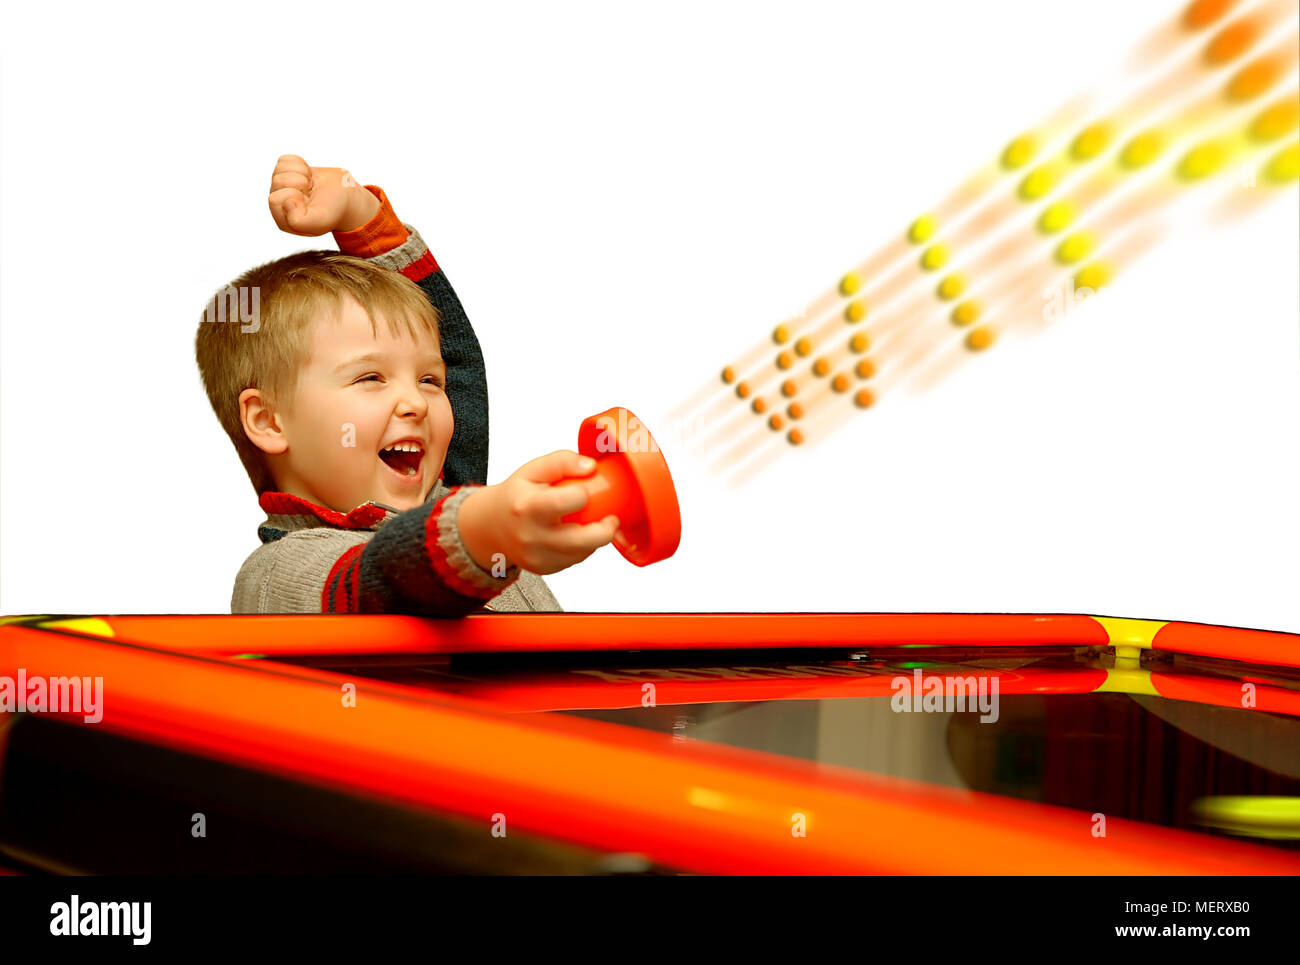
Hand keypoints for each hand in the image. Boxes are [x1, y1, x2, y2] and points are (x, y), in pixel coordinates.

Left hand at [267, 154, 379, 236]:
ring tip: (311, 186)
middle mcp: (279, 203)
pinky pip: (285, 159)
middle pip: (278, 181)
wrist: (344, 196)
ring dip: (302, 174)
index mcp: (283, 219)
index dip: (294, 197)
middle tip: (311, 193)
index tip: (308, 202)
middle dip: (300, 183)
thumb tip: (285, 204)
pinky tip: (309, 177)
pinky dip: (301, 165)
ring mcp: (281, 187)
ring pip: (281, 168)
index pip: (275, 199)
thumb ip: (299, 222)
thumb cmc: (332, 211)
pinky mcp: (287, 173)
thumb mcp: (319, 221)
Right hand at [458, 451, 620, 575]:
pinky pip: (575, 560)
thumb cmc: (515, 496)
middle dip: (606, 529)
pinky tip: (573, 534)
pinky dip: (581, 548)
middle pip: (583, 540)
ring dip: (595, 538)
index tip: (585, 491)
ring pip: (583, 552)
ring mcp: (538, 557)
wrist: (490, 527)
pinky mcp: (545, 569)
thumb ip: (561, 462)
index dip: (582, 495)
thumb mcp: (532, 470)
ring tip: (590, 523)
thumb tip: (591, 467)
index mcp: (527, 507)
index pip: (564, 502)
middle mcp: (532, 536)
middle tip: (611, 519)